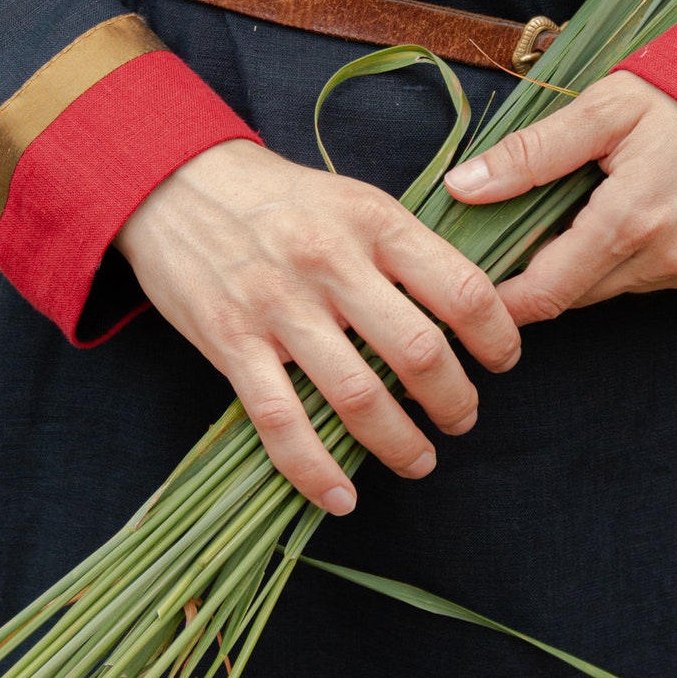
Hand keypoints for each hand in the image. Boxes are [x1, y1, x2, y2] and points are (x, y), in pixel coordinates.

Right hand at [116, 140, 520, 515]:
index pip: (463, 289)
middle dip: (454, 401)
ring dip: (400, 443)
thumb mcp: (353, 197)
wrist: (174, 182)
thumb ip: (404, 248)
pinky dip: (315, 469)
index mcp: (374, 220)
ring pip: (358, 396)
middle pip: (419, 352)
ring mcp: (279, 305)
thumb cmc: (278, 196)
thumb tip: (469, 307)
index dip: (498, 337)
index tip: (503, 361)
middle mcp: (331, 262)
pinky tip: (341, 496)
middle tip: (462, 419)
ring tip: (419, 459)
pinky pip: (281, 421)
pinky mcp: (231, 341)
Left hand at [443, 72, 676, 324]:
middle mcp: (667, 257)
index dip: (501, 299)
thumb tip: (461, 188)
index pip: (545, 293)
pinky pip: (655, 279)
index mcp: (630, 220)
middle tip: (516, 232)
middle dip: (541, 274)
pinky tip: (635, 214)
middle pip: (576, 295)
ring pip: (614, 288)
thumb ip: (531, 153)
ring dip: (588, 264)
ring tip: (581, 209)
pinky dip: (632, 258)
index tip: (472, 286)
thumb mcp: (604, 107)